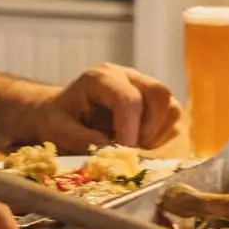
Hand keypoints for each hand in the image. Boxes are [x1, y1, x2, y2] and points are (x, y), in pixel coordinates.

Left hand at [32, 63, 182, 149]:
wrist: (60, 113)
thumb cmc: (56, 120)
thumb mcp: (57, 130)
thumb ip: (82, 139)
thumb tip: (113, 150)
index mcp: (101, 78)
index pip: (129, 99)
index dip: (130, 129)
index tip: (124, 151)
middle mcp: (127, 76)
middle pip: (159, 94)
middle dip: (150, 128)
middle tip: (130, 148)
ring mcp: (143, 87)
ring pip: (171, 106)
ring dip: (157, 133)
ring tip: (133, 145)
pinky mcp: (153, 102)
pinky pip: (172, 118)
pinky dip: (161, 136)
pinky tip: (139, 143)